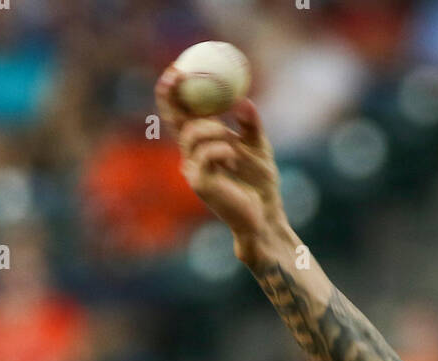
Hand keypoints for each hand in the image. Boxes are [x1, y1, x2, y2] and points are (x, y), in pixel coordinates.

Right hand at [155, 68, 290, 258]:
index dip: (175, 91)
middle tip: (178, 74)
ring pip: (192, 135)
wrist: (266, 216)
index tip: (178, 66)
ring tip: (230, 139)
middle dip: (171, 95)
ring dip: (212, 129)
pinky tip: (233, 159)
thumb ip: (250, 123)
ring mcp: (194, 169)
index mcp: (204, 142)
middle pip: (176, 119)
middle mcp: (193, 154)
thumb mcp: (258, 146)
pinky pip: (206, 155)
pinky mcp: (201, 183)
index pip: (183, 112)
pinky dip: (221, 149)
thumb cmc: (261, 183)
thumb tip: (242, 100)